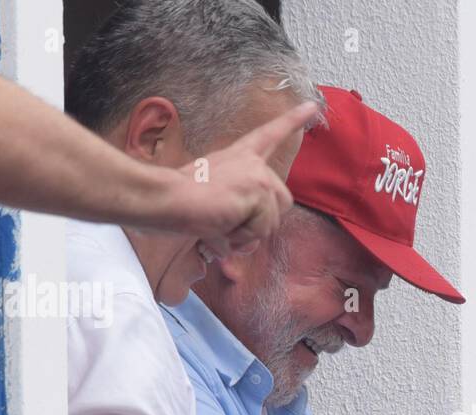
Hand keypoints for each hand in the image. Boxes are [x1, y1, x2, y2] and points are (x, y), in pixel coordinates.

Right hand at [165, 100, 318, 256]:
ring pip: (271, 223)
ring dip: (245, 235)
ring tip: (219, 222)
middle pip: (282, 204)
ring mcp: (256, 174)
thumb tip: (245, 247)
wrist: (164, 199)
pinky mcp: (257, 189)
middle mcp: (251, 162)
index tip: (311, 106)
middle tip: (227, 223)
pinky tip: (221, 223)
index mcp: (238, 156)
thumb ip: (236, 218)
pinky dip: (240, 237)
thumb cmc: (178, 203)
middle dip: (260, 225)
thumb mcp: (214, 205)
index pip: (269, 136)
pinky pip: (261, 230)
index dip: (292, 121)